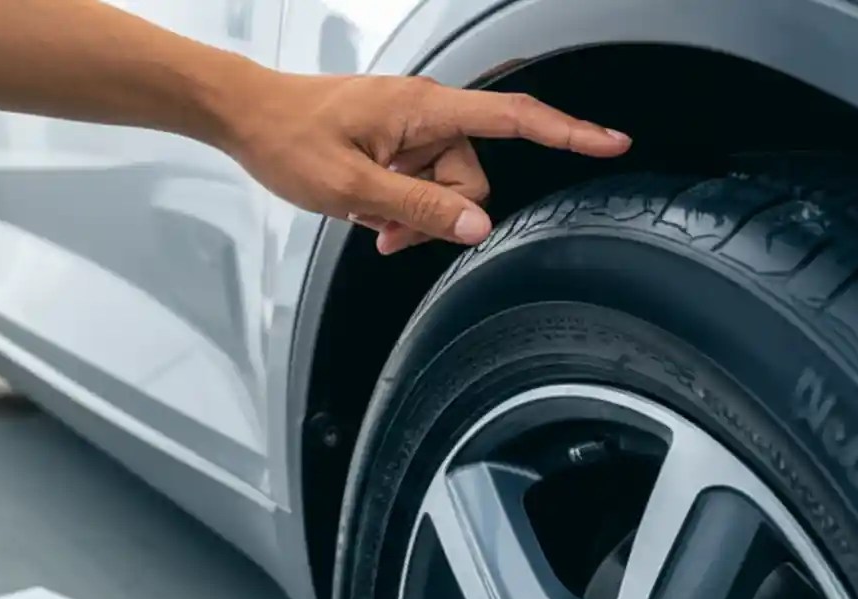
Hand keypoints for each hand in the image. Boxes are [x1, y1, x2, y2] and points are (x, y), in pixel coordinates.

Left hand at [219, 68, 631, 253]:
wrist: (246, 116)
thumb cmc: (289, 138)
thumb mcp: (353, 190)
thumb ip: (420, 210)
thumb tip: (478, 227)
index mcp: (425, 109)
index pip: (515, 117)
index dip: (569, 132)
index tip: (611, 142)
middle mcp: (426, 114)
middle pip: (471, 176)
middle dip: (439, 214)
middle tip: (387, 230)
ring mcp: (410, 128)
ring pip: (444, 188)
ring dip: (413, 215)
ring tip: (366, 219)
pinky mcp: (395, 141)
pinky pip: (419, 182)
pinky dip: (399, 205)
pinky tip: (366, 210)